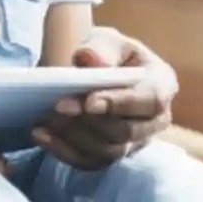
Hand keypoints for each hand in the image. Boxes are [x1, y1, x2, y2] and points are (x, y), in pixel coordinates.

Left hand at [32, 27, 176, 168]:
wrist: (93, 72)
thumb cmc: (106, 53)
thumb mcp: (105, 40)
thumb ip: (101, 47)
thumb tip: (92, 60)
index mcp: (162, 84)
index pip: (150, 100)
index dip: (120, 103)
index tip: (89, 102)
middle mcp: (155, 119)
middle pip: (127, 131)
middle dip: (89, 121)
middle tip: (58, 106)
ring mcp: (136, 142)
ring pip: (108, 151)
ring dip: (74, 137)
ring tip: (46, 119)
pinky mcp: (112, 155)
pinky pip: (90, 162)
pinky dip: (63, 150)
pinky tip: (41, 134)